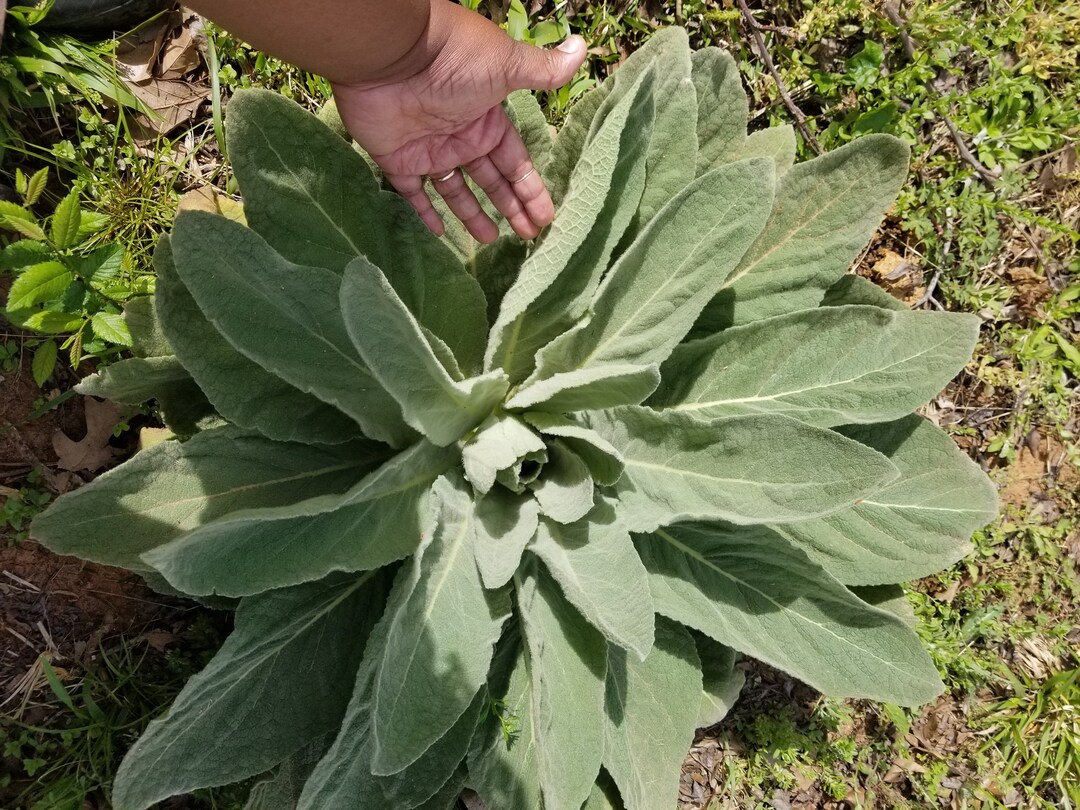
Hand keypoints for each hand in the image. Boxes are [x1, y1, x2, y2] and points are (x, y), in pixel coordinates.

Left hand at [331, 1, 585, 243]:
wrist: (390, 55)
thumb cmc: (452, 59)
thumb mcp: (505, 66)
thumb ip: (542, 70)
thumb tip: (582, 48)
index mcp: (488, 121)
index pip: (515, 163)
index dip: (530, 189)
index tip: (545, 218)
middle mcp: (461, 138)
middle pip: (490, 181)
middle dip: (510, 207)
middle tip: (527, 238)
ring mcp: (429, 150)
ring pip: (455, 190)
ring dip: (472, 215)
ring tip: (490, 242)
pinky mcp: (397, 160)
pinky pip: (412, 193)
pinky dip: (425, 213)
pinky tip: (441, 234)